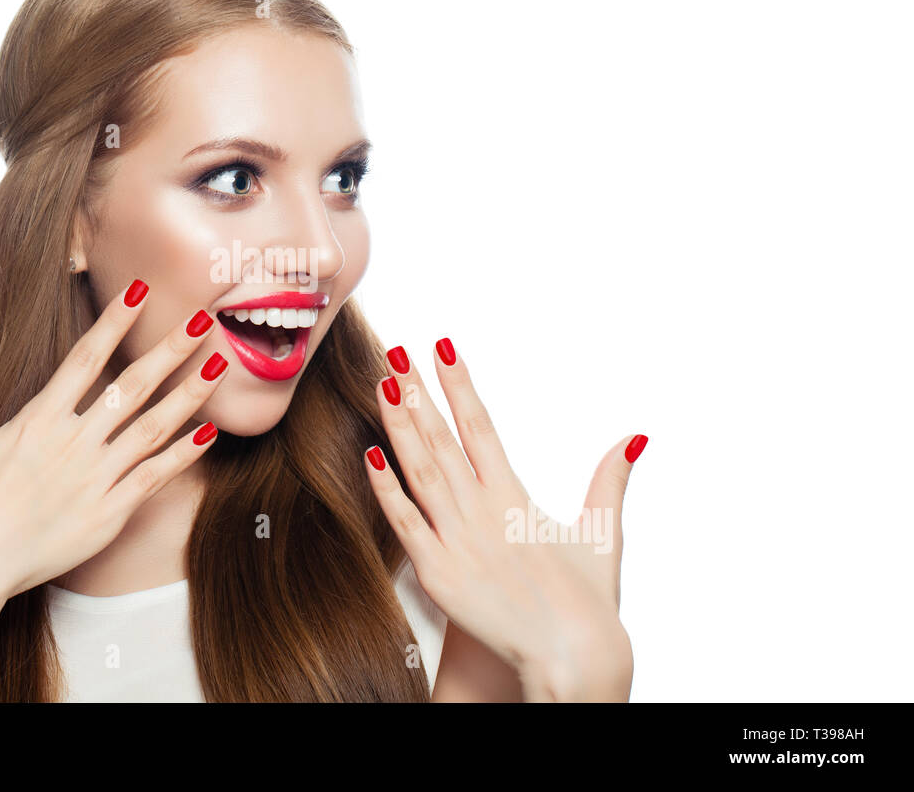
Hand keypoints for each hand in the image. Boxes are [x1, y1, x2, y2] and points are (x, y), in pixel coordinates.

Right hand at [0, 279, 226, 617]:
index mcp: (35, 421)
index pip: (84, 359)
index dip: (114, 322)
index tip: (140, 291)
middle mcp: (71, 444)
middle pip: (132, 387)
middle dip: (171, 350)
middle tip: (204, 318)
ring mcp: (94, 480)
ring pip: (153, 428)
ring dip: (189, 394)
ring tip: (220, 365)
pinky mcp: (107, 515)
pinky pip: (154, 477)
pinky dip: (183, 453)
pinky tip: (209, 431)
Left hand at [364, 340, 645, 701]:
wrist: (574, 659)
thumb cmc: (587, 603)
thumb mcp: (603, 533)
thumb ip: (609, 481)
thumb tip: (635, 437)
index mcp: (516, 497)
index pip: (480, 425)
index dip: (459, 384)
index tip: (442, 347)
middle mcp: (483, 511)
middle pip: (442, 439)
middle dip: (419, 393)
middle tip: (396, 353)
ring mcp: (457, 540)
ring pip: (419, 471)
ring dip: (399, 426)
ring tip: (383, 384)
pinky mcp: (438, 573)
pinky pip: (405, 523)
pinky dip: (386, 489)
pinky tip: (370, 455)